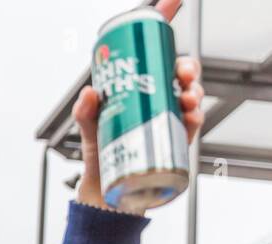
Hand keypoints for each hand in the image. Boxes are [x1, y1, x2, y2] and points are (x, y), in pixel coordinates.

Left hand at [72, 0, 203, 209]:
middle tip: (180, 75)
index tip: (171, 2)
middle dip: (187, 67)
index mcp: (137, 85)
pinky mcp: (175, 138)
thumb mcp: (87, 127)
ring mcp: (167, 116)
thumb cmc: (99, 153)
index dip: (164, 21)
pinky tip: (190, 116)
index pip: (154, 49)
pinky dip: (195, 116)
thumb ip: (84, 110)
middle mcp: (155, 97)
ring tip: (185, 98)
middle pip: (180, 71)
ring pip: (191, 94)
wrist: (104, 190)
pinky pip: (193, 123)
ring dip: (194, 90)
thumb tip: (89, 92)